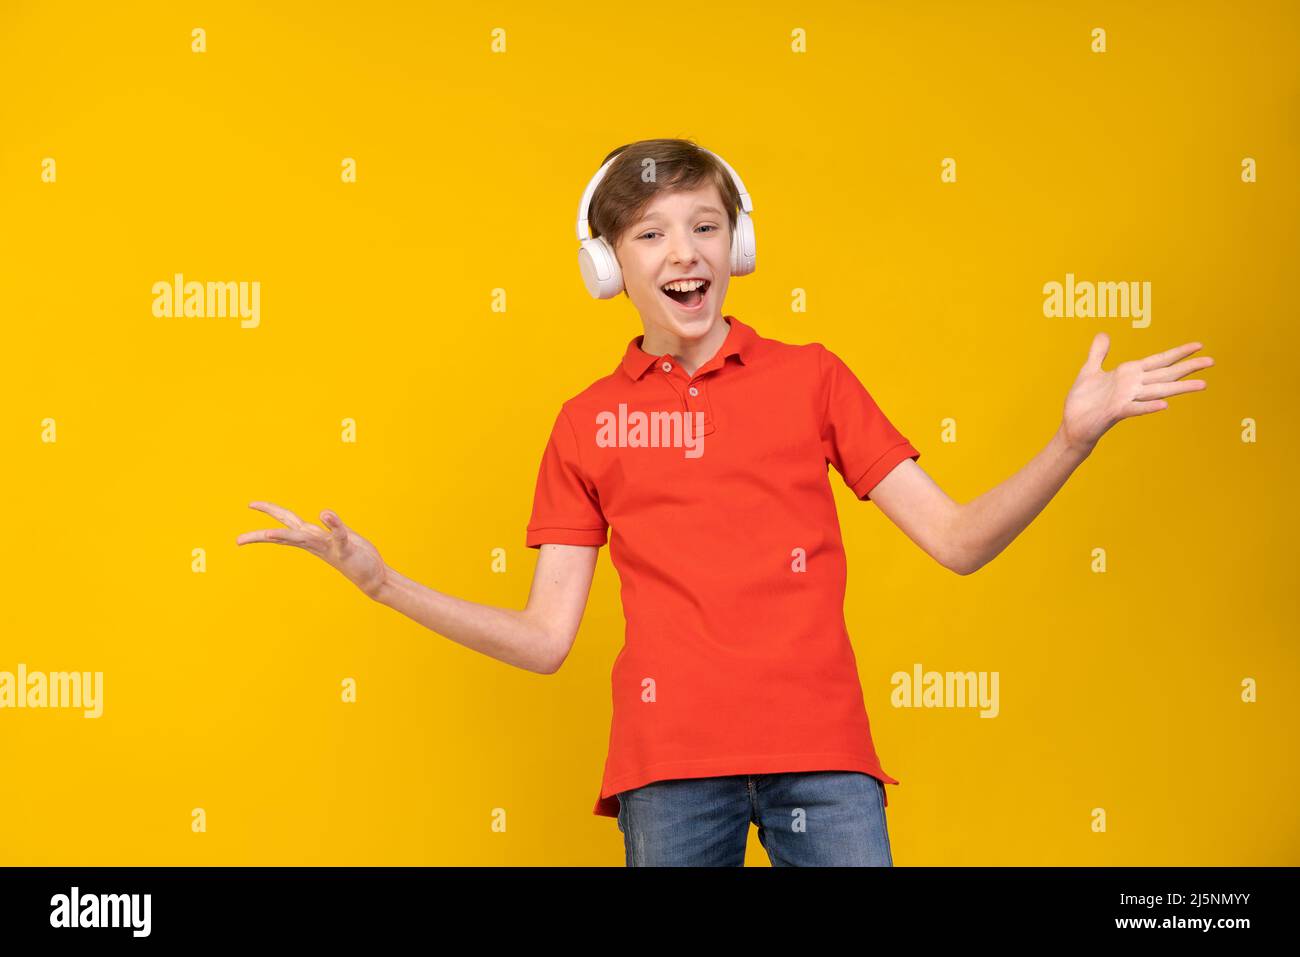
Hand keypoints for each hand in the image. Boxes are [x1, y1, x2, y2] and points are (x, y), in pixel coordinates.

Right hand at [237, 501, 388, 598]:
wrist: (372, 577)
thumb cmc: (354, 555)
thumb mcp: (336, 538)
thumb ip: (329, 529)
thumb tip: (320, 516)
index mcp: (310, 538)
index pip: (285, 525)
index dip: (268, 512)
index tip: (250, 504)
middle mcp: (314, 542)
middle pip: (284, 534)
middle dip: (261, 534)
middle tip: (238, 539)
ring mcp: (328, 546)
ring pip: (303, 538)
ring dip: (286, 536)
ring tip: (268, 534)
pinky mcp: (345, 548)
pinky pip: (338, 534)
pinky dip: (332, 524)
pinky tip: (325, 513)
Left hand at [1061, 333, 1213, 453]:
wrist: (1072, 426)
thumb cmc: (1083, 401)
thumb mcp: (1089, 371)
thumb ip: (1098, 353)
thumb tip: (1103, 333)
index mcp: (1129, 374)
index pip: (1159, 361)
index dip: (1178, 353)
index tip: (1199, 345)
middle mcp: (1133, 386)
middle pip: (1165, 374)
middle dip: (1188, 367)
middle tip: (1212, 361)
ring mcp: (1126, 399)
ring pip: (1157, 390)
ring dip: (1179, 387)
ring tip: (1203, 384)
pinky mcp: (1115, 412)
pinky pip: (1135, 408)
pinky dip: (1149, 406)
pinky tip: (1165, 405)